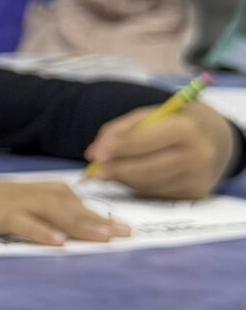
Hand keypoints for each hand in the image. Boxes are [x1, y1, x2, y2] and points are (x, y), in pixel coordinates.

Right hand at [0, 162, 128, 247]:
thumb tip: (23, 234)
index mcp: (8, 194)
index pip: (57, 196)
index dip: (88, 209)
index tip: (115, 224)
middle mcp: (7, 194)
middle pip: (61, 201)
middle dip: (96, 218)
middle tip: (126, 234)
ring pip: (46, 209)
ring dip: (79, 224)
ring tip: (106, 239)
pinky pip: (13, 221)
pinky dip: (37, 231)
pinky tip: (56, 243)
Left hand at [86, 100, 236, 198]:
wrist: (216, 138)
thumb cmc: (176, 122)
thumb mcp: (152, 115)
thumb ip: (120, 130)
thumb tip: (92, 154)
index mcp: (186, 129)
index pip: (144, 142)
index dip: (117, 149)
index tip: (94, 155)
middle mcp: (197, 156)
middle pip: (146, 169)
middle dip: (116, 171)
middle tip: (93, 172)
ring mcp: (198, 178)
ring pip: (149, 185)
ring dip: (124, 180)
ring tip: (107, 173)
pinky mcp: (195, 195)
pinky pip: (157, 194)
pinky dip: (138, 187)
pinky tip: (129, 178)